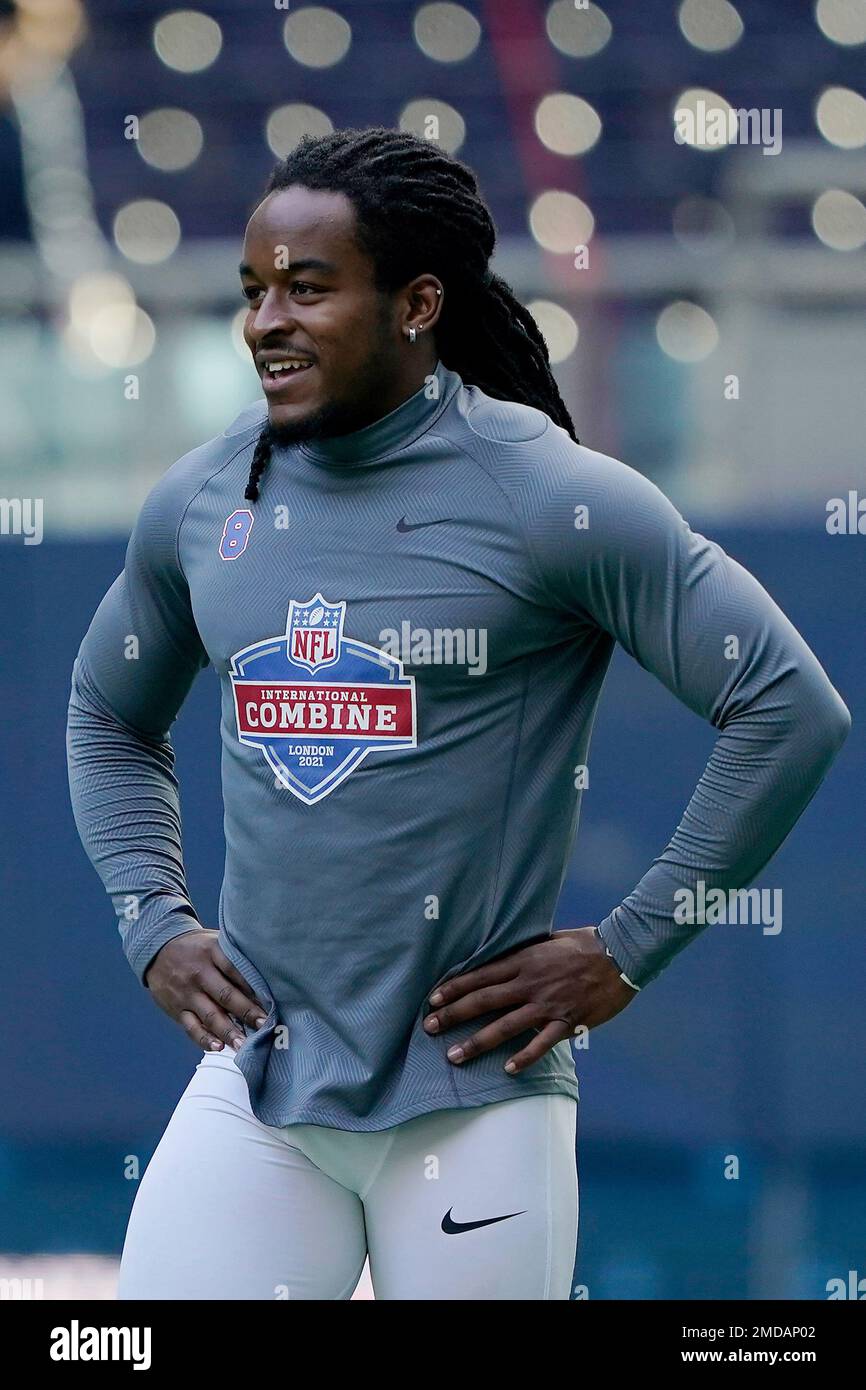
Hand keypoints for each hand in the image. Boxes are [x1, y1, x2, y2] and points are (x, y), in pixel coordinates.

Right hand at [144, 929, 269, 1051]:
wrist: (157, 949)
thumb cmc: (196, 947)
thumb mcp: (214, 941)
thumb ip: (235, 955)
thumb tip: (267, 972)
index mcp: (212, 952)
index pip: (236, 970)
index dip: (254, 986)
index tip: (271, 1000)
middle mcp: (199, 973)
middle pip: (226, 995)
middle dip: (247, 1012)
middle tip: (265, 1026)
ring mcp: (186, 993)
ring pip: (210, 1015)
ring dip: (228, 1032)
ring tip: (244, 1045)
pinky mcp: (177, 1009)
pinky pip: (191, 1027)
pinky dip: (204, 1038)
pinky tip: (217, 1047)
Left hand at [423, 926, 636, 1074]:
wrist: (621, 954)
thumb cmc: (586, 942)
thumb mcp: (549, 939)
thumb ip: (526, 950)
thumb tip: (504, 956)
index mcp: (524, 961)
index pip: (481, 976)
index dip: (454, 988)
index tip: (433, 999)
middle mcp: (530, 983)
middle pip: (483, 1001)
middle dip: (453, 1015)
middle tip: (430, 1028)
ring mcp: (547, 1005)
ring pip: (504, 1026)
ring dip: (477, 1043)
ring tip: (454, 1056)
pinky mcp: (567, 1022)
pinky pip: (541, 1043)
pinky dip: (524, 1057)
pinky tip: (508, 1070)